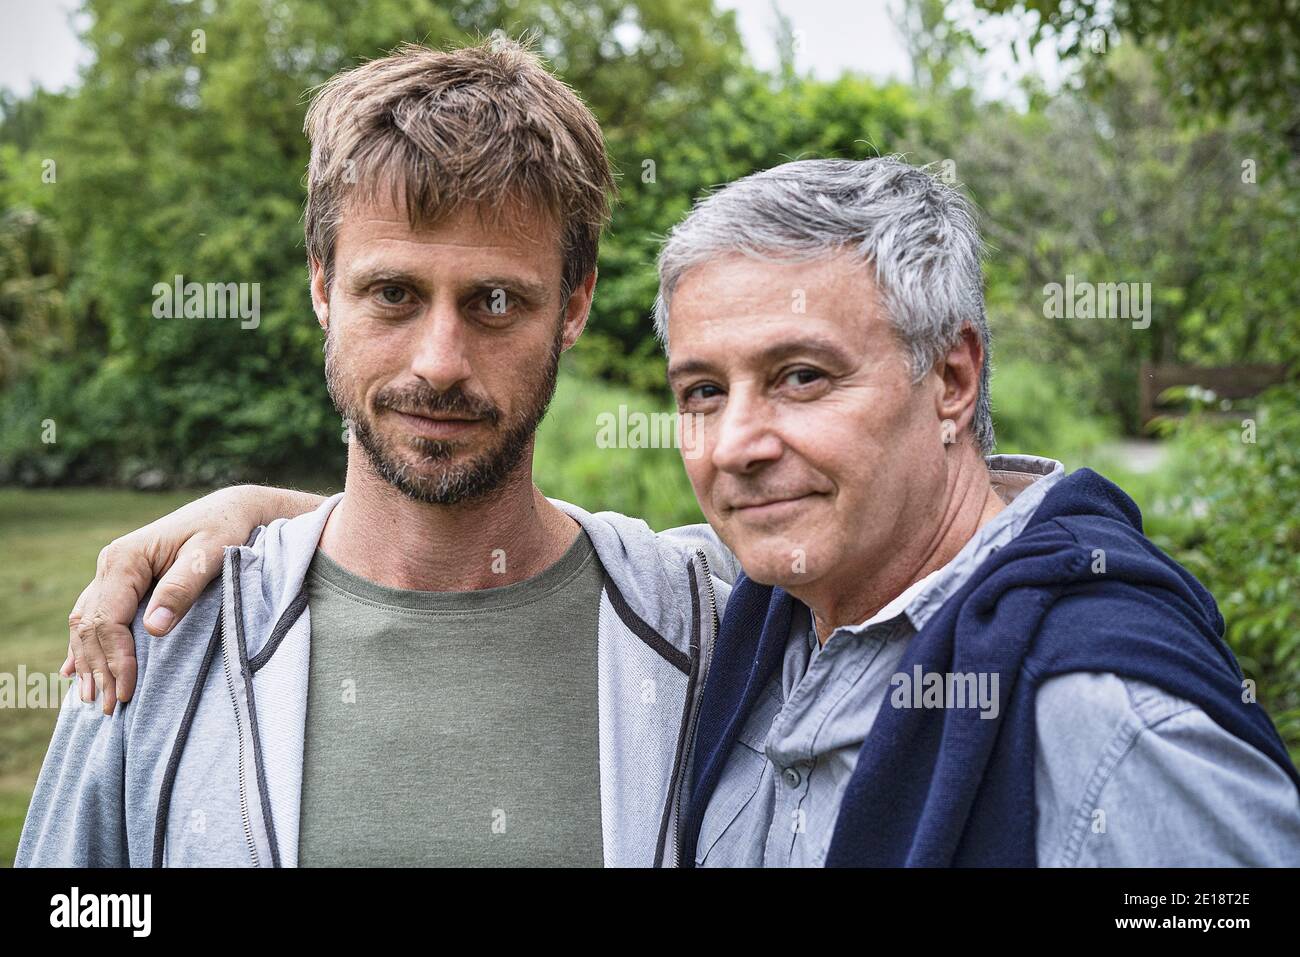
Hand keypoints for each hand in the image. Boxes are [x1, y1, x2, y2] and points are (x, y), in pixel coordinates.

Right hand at [64, 485, 324, 713]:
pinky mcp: (123, 580)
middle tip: (110, 707)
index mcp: (126, 558)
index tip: (127, 690)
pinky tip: (75, 670)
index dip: (116, 658)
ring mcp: (113, 572)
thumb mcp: (210, 555)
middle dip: (99, 668)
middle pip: (91, 626)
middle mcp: (112, 564)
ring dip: (88, 661)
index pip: (107, 619)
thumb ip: (181, 589)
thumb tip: (154, 628)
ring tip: (94, 699)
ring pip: (86, 624)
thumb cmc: (225, 529)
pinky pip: (95, 616)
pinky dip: (86, 645)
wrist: (231, 509)